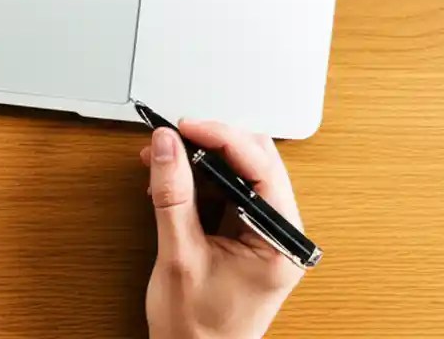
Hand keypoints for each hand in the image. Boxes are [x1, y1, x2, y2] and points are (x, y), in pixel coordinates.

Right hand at [140, 120, 304, 338]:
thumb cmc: (197, 329)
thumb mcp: (179, 256)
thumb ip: (173, 196)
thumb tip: (168, 147)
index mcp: (279, 242)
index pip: (261, 168)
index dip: (222, 137)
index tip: (185, 126)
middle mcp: (280, 233)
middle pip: (256, 161)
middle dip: (211, 142)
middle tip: (171, 138)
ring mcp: (264, 233)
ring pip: (241, 171)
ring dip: (201, 158)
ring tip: (163, 158)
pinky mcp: (246, 234)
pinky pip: (229, 190)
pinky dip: (199, 177)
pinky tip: (172, 178)